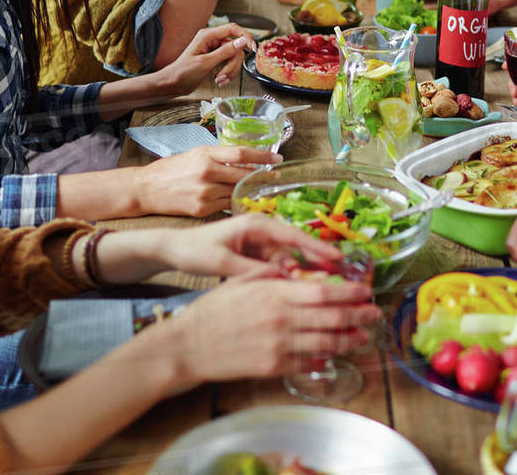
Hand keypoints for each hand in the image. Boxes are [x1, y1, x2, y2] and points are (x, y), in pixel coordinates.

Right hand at [138, 145, 281, 216]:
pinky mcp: (203, 210)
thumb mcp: (196, 154)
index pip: (242, 154)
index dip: (264, 156)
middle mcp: (207, 173)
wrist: (147, 189)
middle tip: (275, 177)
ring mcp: (205, 194)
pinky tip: (241, 200)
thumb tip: (247, 160)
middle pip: (245, 176)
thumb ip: (220, 157)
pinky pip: (227, 206)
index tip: (278, 158)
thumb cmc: (172, 169)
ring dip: (251, 192)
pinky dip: (236, 202)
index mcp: (206, 156)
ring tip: (259, 189)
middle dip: (263, 177)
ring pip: (238, 192)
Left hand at [159, 22, 253, 92]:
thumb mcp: (206, 63)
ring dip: (230, 70)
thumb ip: (225, 52)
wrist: (173, 84)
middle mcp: (213, 40)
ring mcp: (215, 49)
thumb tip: (242, 41)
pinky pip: (230, 63)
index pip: (233, 29)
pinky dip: (228, 73)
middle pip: (236, 46)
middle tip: (224, 75)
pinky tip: (220, 80)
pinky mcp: (216, 59)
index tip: (253, 49)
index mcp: (208, 36)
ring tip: (220, 80)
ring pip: (235, 57)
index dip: (245, 37)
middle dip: (233, 63)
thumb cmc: (183, 72)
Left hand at [160, 213, 342, 277]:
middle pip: (298, 248)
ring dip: (306, 272)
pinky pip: (280, 267)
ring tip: (328, 288)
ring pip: (291, 259)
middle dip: (318, 262)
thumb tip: (280, 280)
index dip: (318, 247)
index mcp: (257, 225)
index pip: (294, 235)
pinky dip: (290, 278)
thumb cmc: (196, 250)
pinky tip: (302, 291)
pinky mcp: (257, 256)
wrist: (175, 250)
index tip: (339, 258)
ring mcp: (261, 244)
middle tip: (342, 277)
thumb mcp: (222, 262)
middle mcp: (263, 231)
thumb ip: (251, 271)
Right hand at [161, 276, 381, 386]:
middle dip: (357, 315)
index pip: (323, 291)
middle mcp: (280, 319)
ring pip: (324, 343)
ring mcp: (278, 345)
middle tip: (374, 313)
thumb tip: (301, 271)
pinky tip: (334, 356)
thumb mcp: (241, 281)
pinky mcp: (272, 367)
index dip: (349, 292)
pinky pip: (306, 363)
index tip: (366, 291)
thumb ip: (272, 275)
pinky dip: (323, 359)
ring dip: (348, 340)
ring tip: (363, 337)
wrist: (187, 346)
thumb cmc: (213, 311)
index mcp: (274, 293)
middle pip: (330, 317)